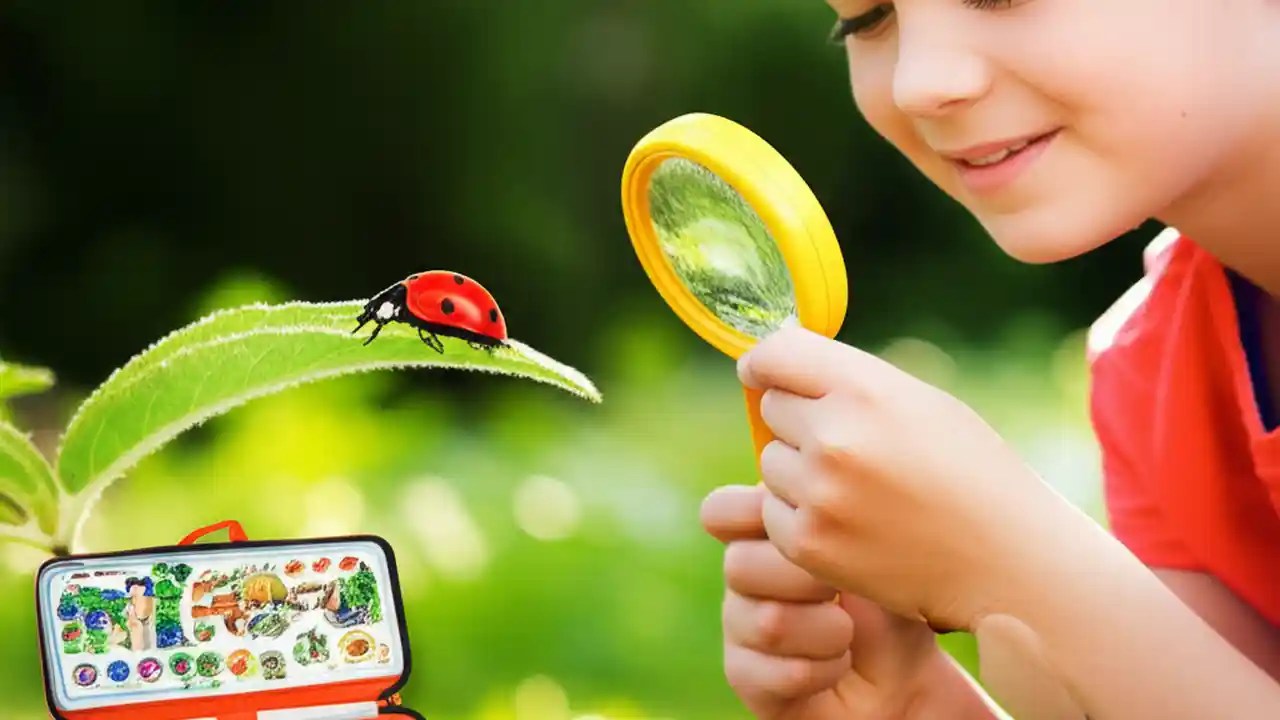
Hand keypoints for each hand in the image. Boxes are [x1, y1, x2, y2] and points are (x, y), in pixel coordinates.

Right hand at [702, 484, 956, 719]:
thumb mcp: (879, 553)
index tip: (800, 520)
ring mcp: (739, 627)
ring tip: (849, 634)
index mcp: (763, 535)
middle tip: (842, 588)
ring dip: (828, 631)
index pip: (721, 512)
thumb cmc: (890, 605)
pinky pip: (774, 672)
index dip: (747, 512)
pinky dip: (823, 670)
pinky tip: (839, 666)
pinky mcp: (745, 677)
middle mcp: (743, 577)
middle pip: (738, 565)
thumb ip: (841, 520)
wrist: (904, 676)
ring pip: (768, 623)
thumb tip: (819, 495)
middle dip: (806, 579)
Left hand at [737, 325, 1076, 631]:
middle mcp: (835, 438)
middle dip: (798, 421)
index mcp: (865, 390)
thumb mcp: (921, 402)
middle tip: (850, 447)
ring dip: (798, 473)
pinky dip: (801, 519)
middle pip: (771, 407)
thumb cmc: (968, 472)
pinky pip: (772, 513)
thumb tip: (775, 357)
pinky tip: (852, 526)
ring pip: (770, 462)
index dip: (765, 363)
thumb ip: (850, 380)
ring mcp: (819, 494)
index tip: (763, 373)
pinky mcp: (808, 543)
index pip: (775, 355)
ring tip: (860, 491)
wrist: (1005, 561)